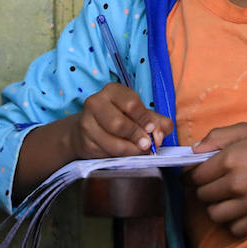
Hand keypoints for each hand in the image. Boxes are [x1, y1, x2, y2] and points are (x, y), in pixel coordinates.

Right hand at [12, 84, 172, 194]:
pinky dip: (120, 156)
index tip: (152, 130)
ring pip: (112, 142)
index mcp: (113, 91)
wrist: (91, 130)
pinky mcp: (85, 141)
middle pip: (118, 123)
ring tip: (139, 151)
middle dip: (136, 136)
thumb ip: (157, 122)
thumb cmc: (121, 118)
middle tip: (147, 145)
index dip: (144, 118)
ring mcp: (87, 122)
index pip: (131, 103)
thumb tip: (161, 132)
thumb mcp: (142, 115)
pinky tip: (125, 153)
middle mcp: (96, 102)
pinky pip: (106, 153)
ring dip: (130, 150)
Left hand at [188, 123, 246, 237]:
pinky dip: (231, 222)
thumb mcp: (245, 130)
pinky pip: (233, 229)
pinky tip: (237, 210)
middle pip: (202, 195)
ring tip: (224, 198)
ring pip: (214, 214)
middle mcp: (236, 183)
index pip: (195, 176)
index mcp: (229, 159)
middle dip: (204, 189)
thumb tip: (193, 152)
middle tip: (214, 183)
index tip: (199, 174)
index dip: (193, 175)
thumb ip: (215, 137)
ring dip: (215, 207)